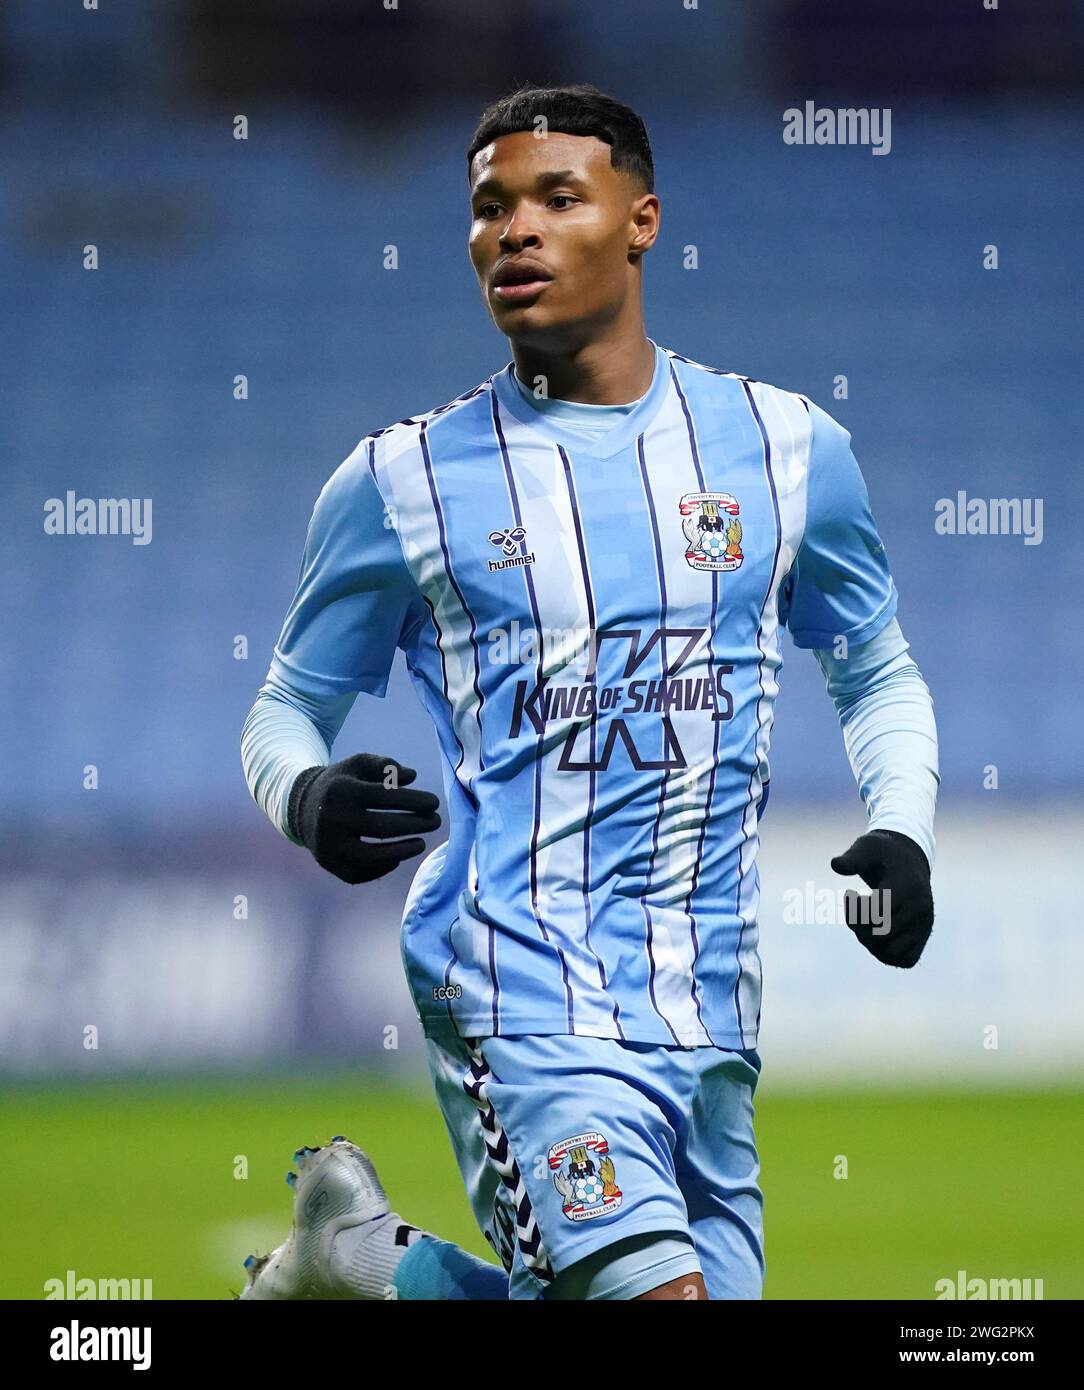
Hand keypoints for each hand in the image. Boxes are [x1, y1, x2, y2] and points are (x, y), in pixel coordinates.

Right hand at [287, 753, 440, 883]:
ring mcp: (328, 845)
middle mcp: (332, 819)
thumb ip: (385, 765)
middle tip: (435, 822)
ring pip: (371, 856)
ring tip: (421, 843)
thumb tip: (412, 776)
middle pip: (382, 828)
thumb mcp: (358, 764)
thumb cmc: (340, 783)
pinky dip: (381, 868)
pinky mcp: (328, 864)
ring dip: (403, 851)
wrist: (301, 807)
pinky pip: (359, 873)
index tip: (435, 803)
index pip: (386, 797)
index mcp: (341, 791)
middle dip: (415, 825)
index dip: (415, 801)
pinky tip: (397, 857)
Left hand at [829, 829, 932, 967]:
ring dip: (868, 941)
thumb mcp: (867, 847)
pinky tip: (875, 932)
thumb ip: (853, 858)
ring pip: (890, 953)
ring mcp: (924, 926)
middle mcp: (921, 910)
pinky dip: (884, 953)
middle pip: (880, 936)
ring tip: (864, 921)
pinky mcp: (923, 937)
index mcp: (908, 887)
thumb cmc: (883, 854)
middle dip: (857, 925)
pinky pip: (904, 960)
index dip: (855, 908)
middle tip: (853, 909)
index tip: (850, 893)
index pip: (877, 913)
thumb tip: (836, 865)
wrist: (908, 861)